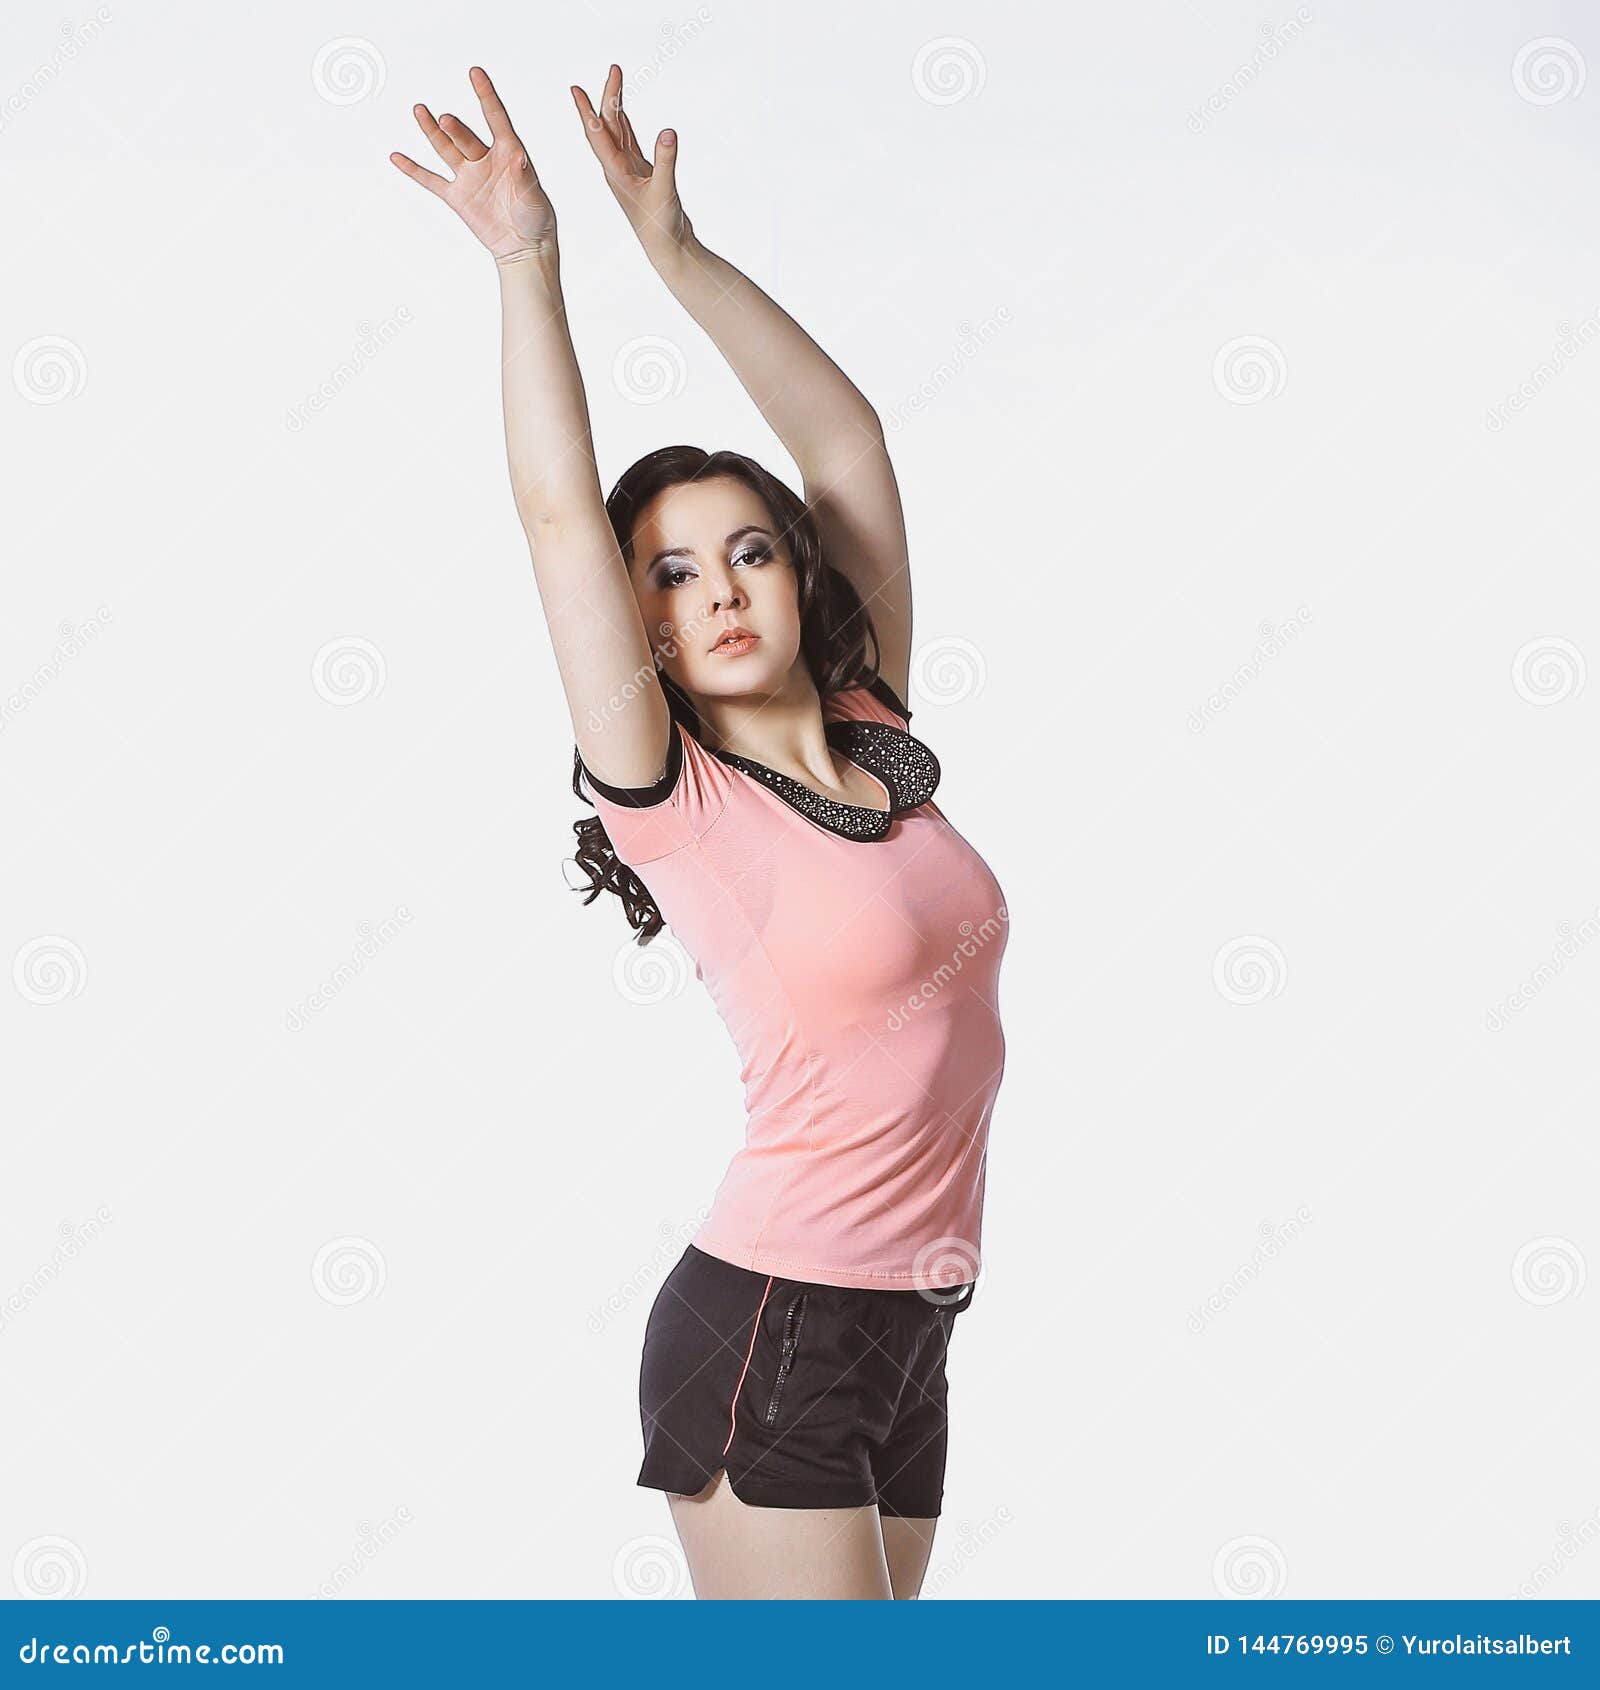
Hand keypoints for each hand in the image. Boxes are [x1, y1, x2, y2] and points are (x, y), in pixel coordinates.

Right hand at [390, 67, 556, 264]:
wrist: (524, 246)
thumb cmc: (536, 218)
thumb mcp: (534, 197)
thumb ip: (523, 177)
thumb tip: (519, 158)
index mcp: (509, 153)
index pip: (496, 119)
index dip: (486, 96)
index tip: (475, 73)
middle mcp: (485, 160)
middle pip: (466, 137)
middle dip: (455, 129)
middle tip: (446, 120)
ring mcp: (469, 177)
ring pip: (446, 149)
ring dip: (432, 131)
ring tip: (420, 110)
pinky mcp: (457, 197)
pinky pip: (431, 180)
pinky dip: (413, 170)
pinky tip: (397, 157)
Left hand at [571, 65, 692, 259]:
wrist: (667, 247)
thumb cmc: (661, 226)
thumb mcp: (664, 191)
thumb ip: (666, 161)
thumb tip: (667, 132)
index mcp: (616, 172)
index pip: (599, 136)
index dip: (588, 111)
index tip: (576, 90)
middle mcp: (618, 168)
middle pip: (609, 126)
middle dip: (608, 96)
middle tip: (614, 69)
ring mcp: (628, 170)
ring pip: (619, 131)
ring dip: (616, 105)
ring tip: (616, 80)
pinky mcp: (640, 174)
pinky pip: (630, 141)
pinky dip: (627, 123)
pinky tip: (623, 110)